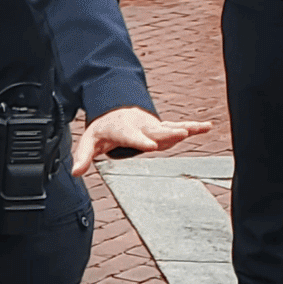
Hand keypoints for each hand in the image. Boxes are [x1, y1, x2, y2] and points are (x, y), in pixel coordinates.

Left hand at [71, 107, 211, 176]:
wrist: (115, 111)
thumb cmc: (104, 129)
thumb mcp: (89, 141)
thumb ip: (83, 156)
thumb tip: (75, 172)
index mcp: (122, 129)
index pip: (131, 136)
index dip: (140, 141)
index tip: (151, 146)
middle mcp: (140, 126)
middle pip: (155, 130)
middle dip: (167, 133)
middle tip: (181, 135)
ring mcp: (153, 126)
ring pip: (169, 127)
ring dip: (184, 128)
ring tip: (199, 129)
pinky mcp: (162, 128)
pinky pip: (178, 127)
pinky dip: (193, 127)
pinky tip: (207, 127)